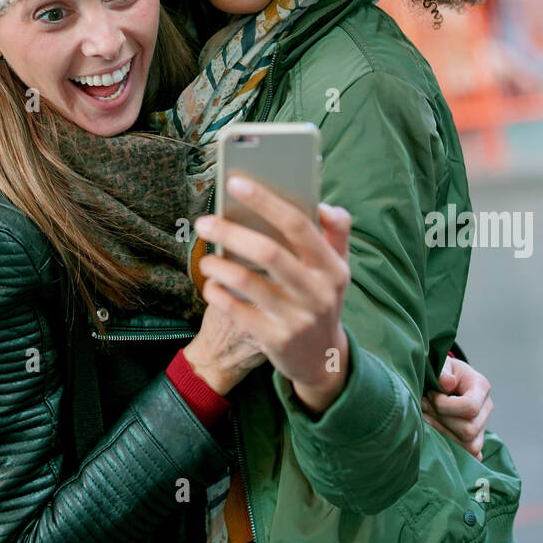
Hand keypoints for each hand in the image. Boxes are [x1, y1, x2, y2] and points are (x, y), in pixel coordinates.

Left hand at [194, 175, 352, 417]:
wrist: (322, 359)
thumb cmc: (322, 298)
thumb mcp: (337, 268)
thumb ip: (336, 233)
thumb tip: (324, 205)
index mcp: (333, 267)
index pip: (298, 225)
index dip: (266, 201)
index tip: (235, 183)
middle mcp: (317, 292)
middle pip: (268, 252)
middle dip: (231, 232)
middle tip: (204, 222)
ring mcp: (296, 318)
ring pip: (248, 282)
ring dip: (218, 265)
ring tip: (206, 258)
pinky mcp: (275, 340)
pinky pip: (237, 311)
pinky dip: (217, 294)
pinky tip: (210, 284)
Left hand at [421, 356, 492, 460]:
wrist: (447, 379)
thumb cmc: (444, 372)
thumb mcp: (443, 364)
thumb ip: (444, 371)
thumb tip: (447, 383)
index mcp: (481, 387)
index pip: (471, 407)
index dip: (447, 406)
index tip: (432, 395)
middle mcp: (486, 409)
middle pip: (469, 430)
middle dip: (441, 420)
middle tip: (425, 405)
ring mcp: (482, 427)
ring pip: (468, 445)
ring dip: (441, 432)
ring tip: (426, 415)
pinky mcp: (475, 440)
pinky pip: (468, 454)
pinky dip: (450, 446)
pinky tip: (435, 432)